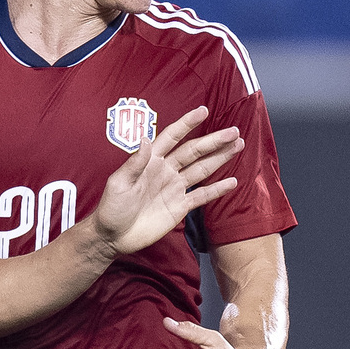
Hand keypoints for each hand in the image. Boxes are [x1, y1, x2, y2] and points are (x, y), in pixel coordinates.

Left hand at [91, 107, 242, 255]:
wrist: (113, 237)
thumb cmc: (111, 208)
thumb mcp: (118, 184)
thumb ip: (134, 163)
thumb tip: (145, 139)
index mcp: (150, 161)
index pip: (172, 137)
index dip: (187, 124)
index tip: (203, 111)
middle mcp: (166, 170)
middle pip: (193, 151)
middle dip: (213, 141)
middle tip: (234, 131)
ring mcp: (175, 188)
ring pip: (202, 169)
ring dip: (220, 158)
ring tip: (238, 145)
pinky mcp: (180, 206)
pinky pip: (201, 196)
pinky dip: (217, 189)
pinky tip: (232, 181)